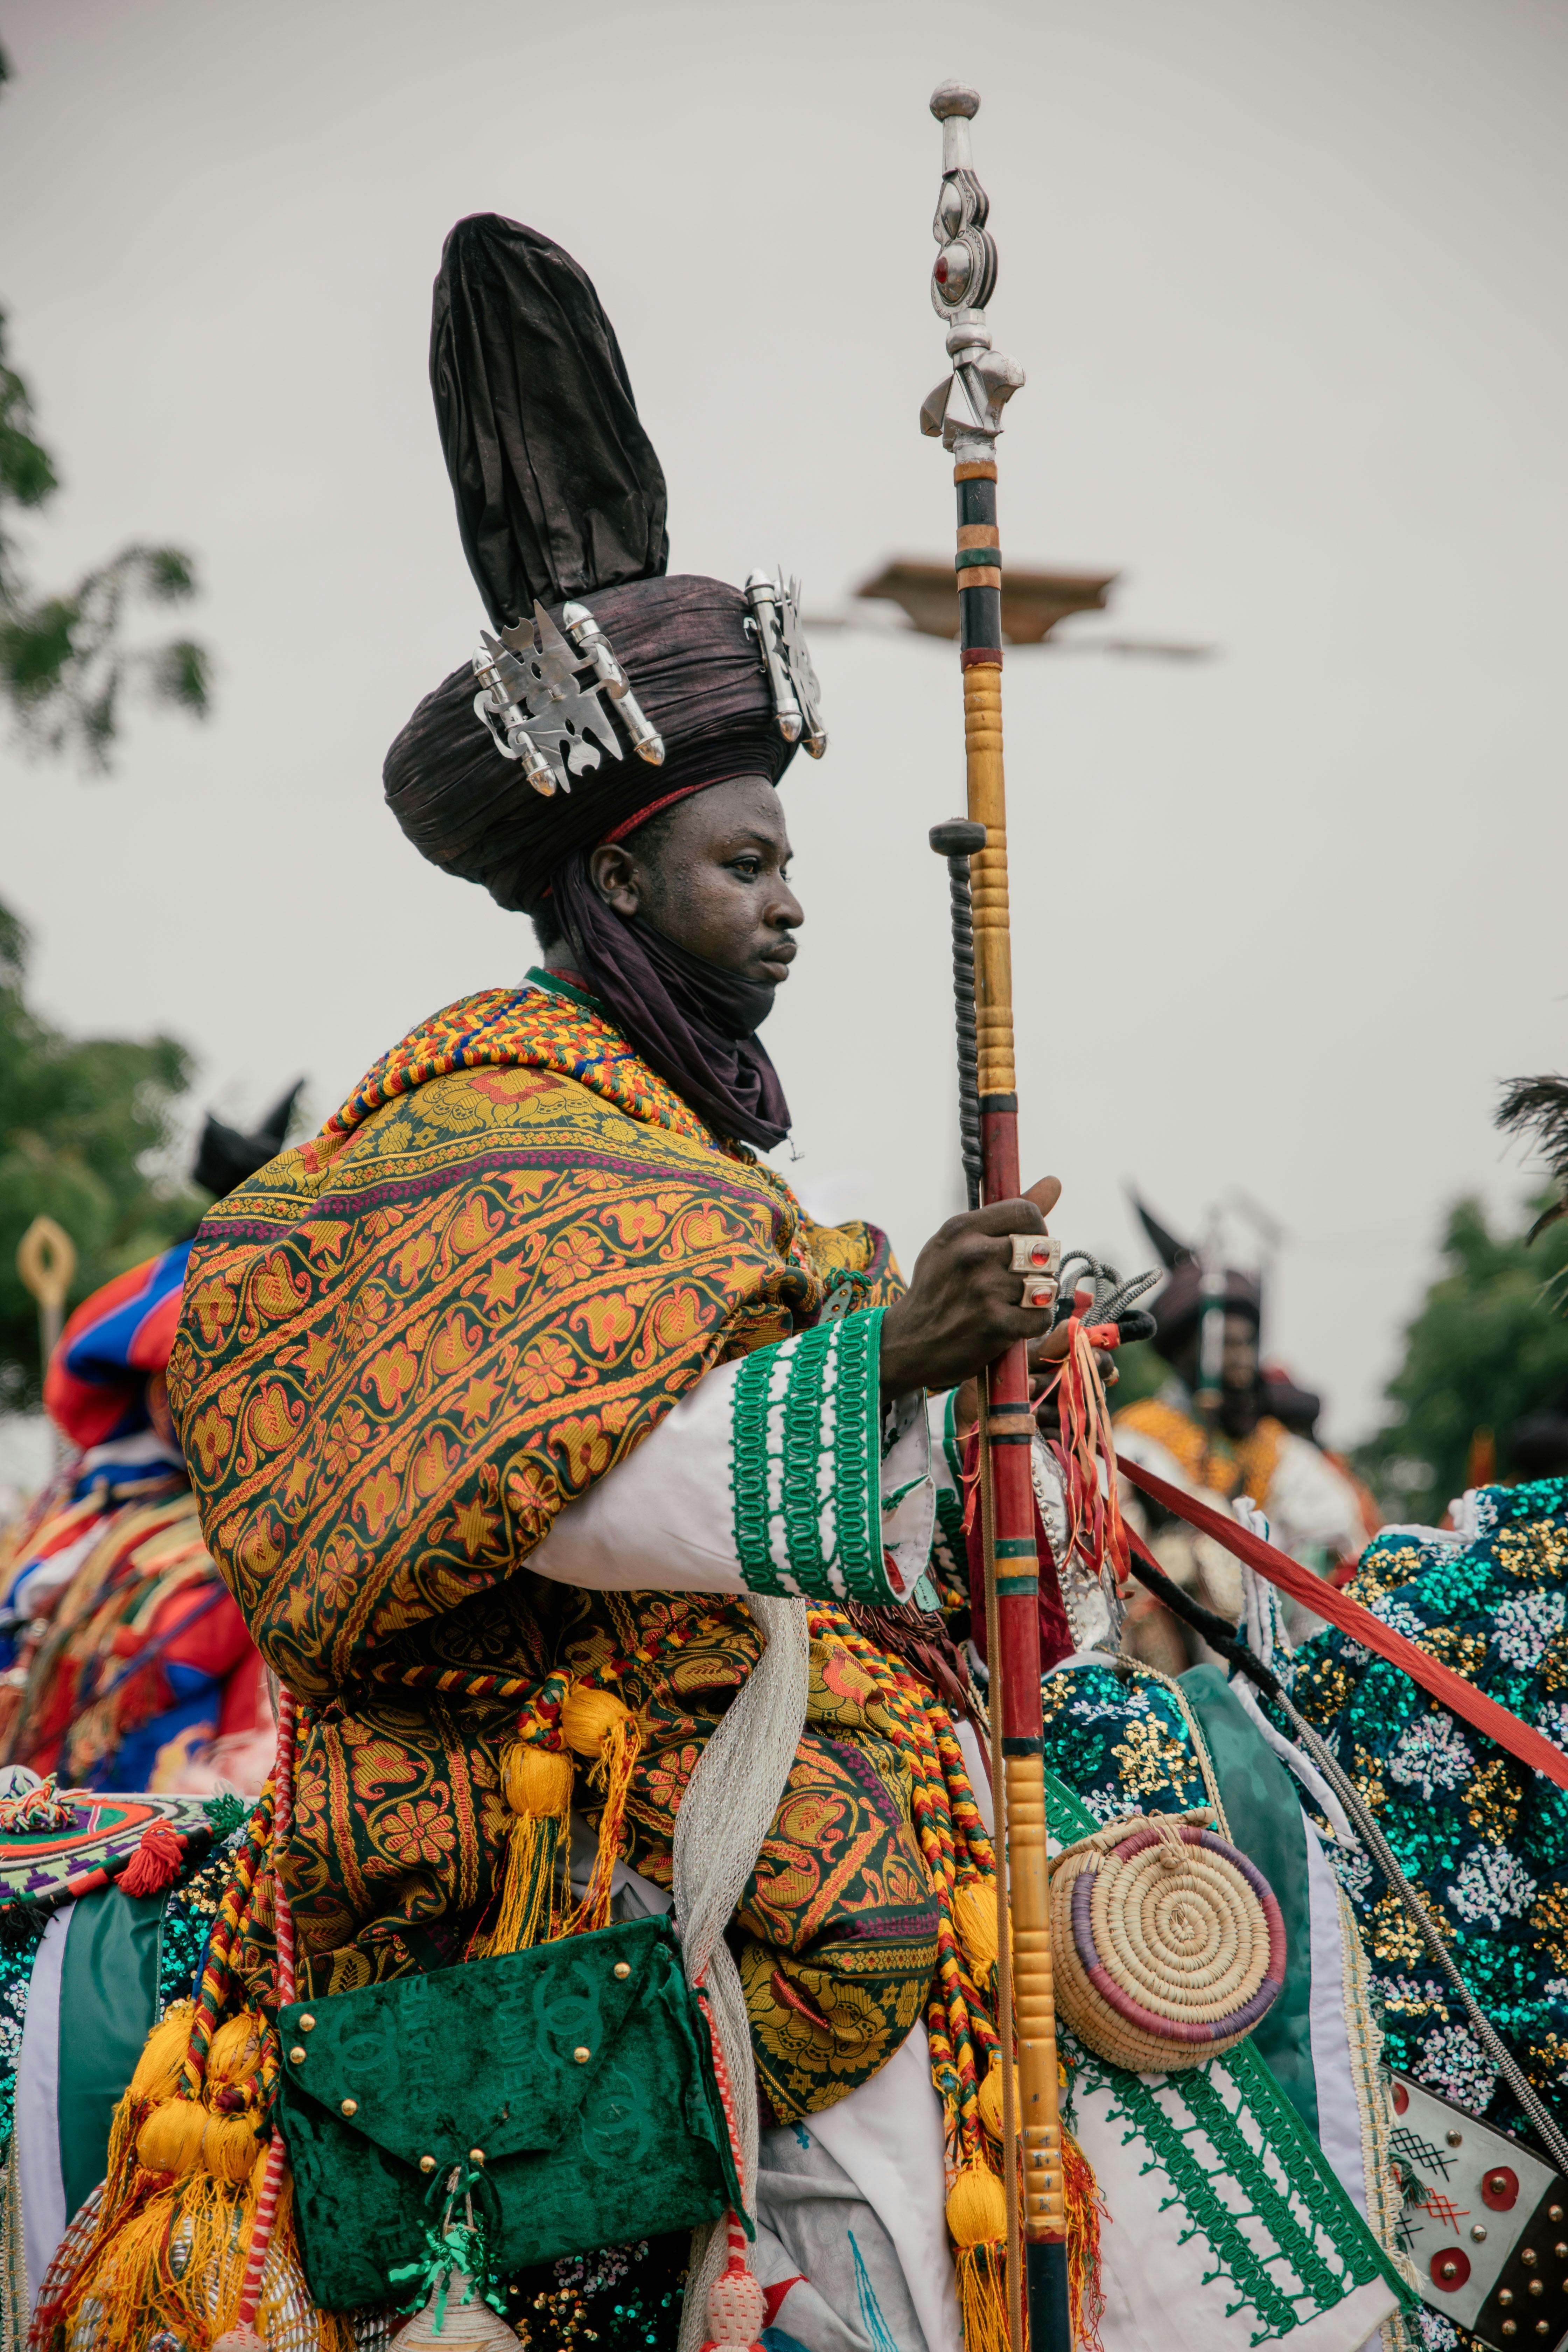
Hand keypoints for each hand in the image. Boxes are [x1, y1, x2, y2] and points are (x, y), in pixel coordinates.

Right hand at [879, 1176, 1060, 1403]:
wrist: (907, 1343)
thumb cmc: (938, 1288)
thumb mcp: (958, 1243)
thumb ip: (1007, 1216)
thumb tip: (1055, 1182)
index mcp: (961, 1228)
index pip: (1027, 1213)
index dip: (1036, 1232)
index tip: (1025, 1249)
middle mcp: (972, 1254)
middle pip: (1042, 1250)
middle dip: (1038, 1269)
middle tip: (1016, 1283)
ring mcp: (984, 1289)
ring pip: (1044, 1286)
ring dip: (1033, 1299)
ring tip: (1008, 1304)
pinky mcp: (995, 1324)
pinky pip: (1040, 1317)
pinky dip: (1030, 1324)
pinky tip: (1008, 1325)